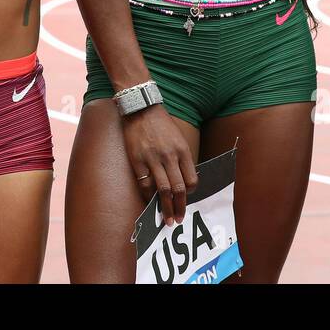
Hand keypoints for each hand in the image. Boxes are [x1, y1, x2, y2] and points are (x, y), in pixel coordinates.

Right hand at [122, 104, 197, 225]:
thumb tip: (183, 178)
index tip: (186, 198)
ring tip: (166, 219)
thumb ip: (181, 157)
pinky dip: (148, 197)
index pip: (191, 180)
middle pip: (178, 189)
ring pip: (163, 190)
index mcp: (182, 151)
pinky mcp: (137, 161)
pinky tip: (150, 203)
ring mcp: (153, 160)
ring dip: (166, 208)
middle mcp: (170, 157)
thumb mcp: (178, 138)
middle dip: (179, 207)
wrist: (141, 109)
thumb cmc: (161, 123)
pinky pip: (144, 184)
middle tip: (178, 220)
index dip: (190, 193)